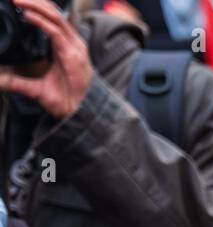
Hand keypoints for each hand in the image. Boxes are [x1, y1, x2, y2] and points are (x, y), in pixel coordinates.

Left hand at [0, 0, 92, 118]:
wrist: (80, 114)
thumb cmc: (65, 101)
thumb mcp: (35, 88)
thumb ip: (16, 81)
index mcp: (66, 46)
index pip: (52, 18)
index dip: (36, 7)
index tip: (16, 3)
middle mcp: (73, 43)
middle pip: (53, 12)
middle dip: (34, 1)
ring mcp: (74, 48)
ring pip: (55, 17)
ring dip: (35, 6)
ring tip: (17, 1)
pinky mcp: (72, 55)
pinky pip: (55, 32)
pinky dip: (40, 22)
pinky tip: (26, 16)